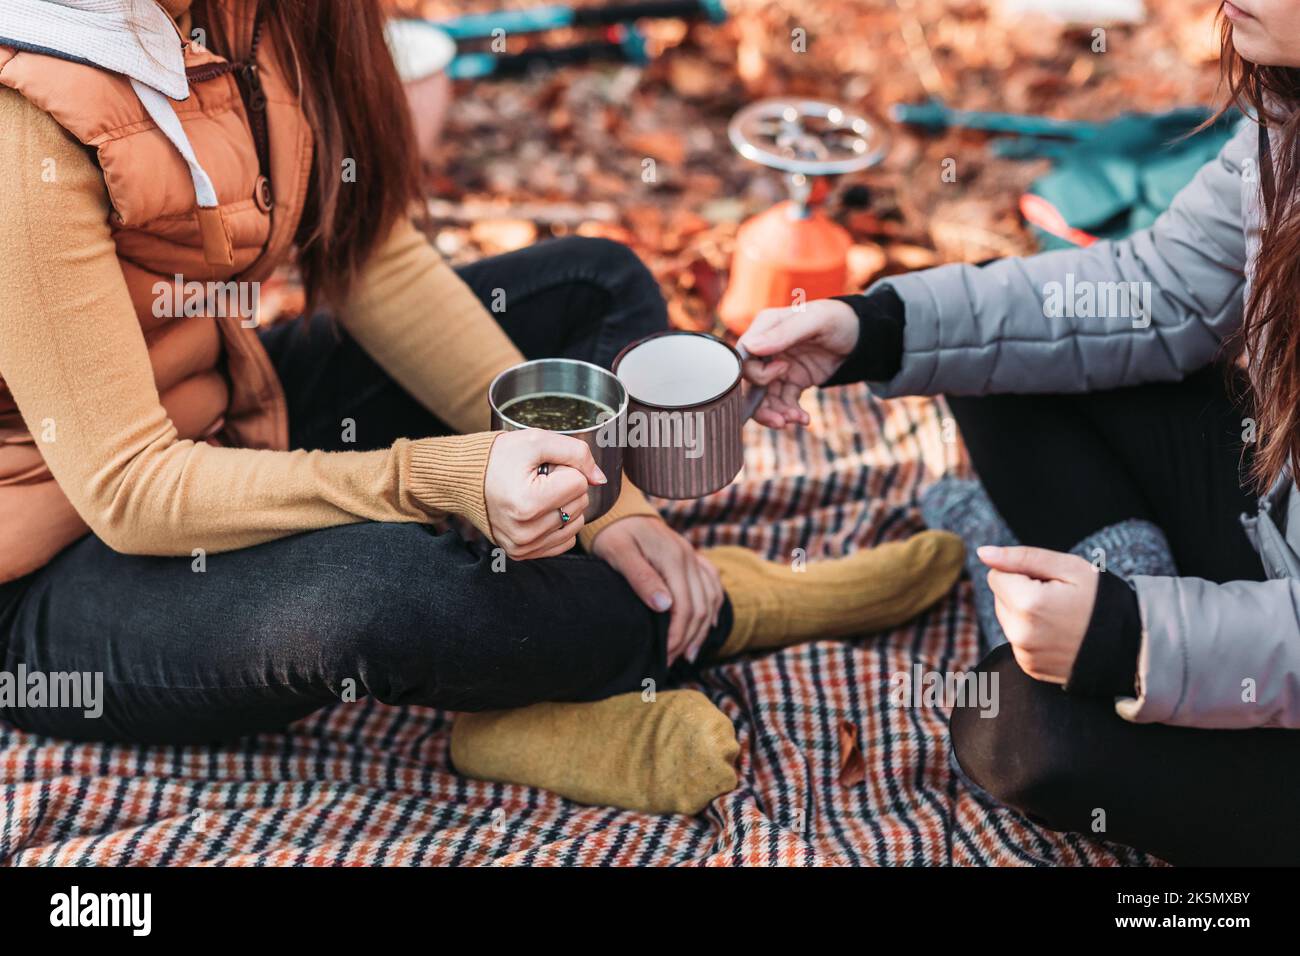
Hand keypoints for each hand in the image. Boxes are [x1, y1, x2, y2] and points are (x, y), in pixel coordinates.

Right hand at [483, 429, 605, 559]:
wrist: (463, 480)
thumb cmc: (498, 457)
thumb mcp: (536, 441)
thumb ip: (577, 453)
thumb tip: (600, 478)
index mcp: (528, 503)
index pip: (579, 483)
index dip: (564, 468)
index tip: (540, 467)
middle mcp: (526, 531)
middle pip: (579, 504)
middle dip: (564, 486)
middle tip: (536, 479)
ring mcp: (523, 546)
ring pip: (575, 523)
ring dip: (563, 505)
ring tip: (535, 493)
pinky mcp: (522, 554)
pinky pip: (564, 541)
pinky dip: (558, 524)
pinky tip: (537, 510)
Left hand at [590, 516, 723, 664]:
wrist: (619, 511)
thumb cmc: (613, 534)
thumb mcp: (618, 554)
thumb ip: (642, 578)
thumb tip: (664, 606)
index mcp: (673, 558)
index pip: (684, 606)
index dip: (676, 635)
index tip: (664, 656)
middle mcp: (689, 558)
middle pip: (699, 607)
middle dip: (687, 638)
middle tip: (670, 661)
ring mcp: (693, 557)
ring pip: (710, 599)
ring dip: (702, 629)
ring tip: (688, 654)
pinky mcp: (692, 558)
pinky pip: (712, 585)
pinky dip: (713, 608)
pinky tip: (706, 626)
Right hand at [736, 298, 859, 428]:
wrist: (861, 335)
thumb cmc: (837, 318)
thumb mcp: (814, 321)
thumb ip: (783, 333)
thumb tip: (750, 347)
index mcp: (765, 328)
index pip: (743, 355)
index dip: (753, 372)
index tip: (782, 371)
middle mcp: (767, 349)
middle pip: (750, 382)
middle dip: (762, 405)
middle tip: (780, 419)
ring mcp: (778, 367)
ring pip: (765, 397)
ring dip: (777, 413)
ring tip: (794, 420)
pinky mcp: (792, 382)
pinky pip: (784, 403)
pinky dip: (791, 413)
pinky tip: (804, 419)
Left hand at [978, 545, 1098, 683]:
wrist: (1132, 645)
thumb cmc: (1101, 599)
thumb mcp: (1068, 567)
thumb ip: (1020, 558)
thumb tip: (983, 553)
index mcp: (1028, 604)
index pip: (996, 575)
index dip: (1023, 573)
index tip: (1050, 581)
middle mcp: (1020, 633)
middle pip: (999, 597)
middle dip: (1021, 592)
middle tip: (1057, 598)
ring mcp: (1024, 654)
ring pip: (1006, 618)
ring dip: (1024, 613)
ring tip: (1060, 616)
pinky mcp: (1029, 668)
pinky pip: (1017, 640)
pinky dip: (1031, 633)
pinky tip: (1058, 633)